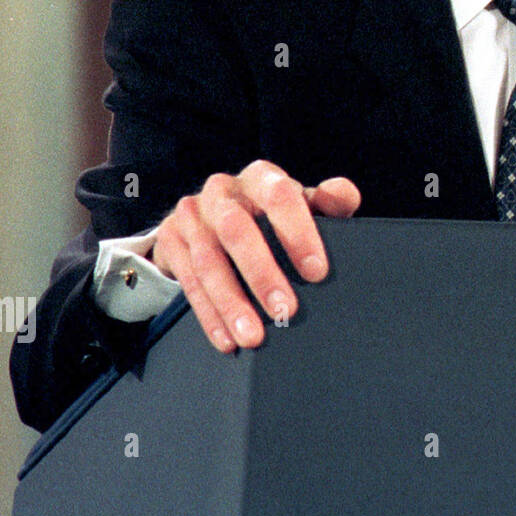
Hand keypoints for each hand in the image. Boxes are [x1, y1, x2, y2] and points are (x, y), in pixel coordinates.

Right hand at [150, 161, 360, 352]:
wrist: (212, 216)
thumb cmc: (270, 214)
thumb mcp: (301, 204)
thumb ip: (328, 201)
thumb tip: (344, 196)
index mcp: (260, 177)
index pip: (279, 196)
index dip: (298, 233)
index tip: (317, 272)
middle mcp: (222, 191)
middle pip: (237, 230)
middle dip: (262, 273)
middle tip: (285, 310)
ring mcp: (192, 215)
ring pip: (209, 261)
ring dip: (232, 303)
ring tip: (254, 336)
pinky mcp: (171, 240)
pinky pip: (189, 282)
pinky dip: (209, 315)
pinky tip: (227, 338)